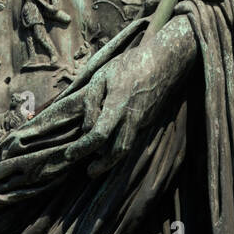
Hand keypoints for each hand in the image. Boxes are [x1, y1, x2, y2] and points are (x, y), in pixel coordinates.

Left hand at [62, 15, 196, 177]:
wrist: (164, 61)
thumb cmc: (128, 65)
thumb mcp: (101, 76)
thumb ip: (91, 103)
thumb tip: (87, 128)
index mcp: (118, 104)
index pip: (99, 135)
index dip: (83, 148)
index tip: (69, 154)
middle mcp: (133, 117)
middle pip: (118, 150)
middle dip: (102, 165)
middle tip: (88, 172)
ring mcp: (144, 120)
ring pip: (127, 147)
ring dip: (111, 160)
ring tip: (96, 166)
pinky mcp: (149, 120)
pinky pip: (132, 137)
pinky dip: (119, 146)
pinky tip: (109, 146)